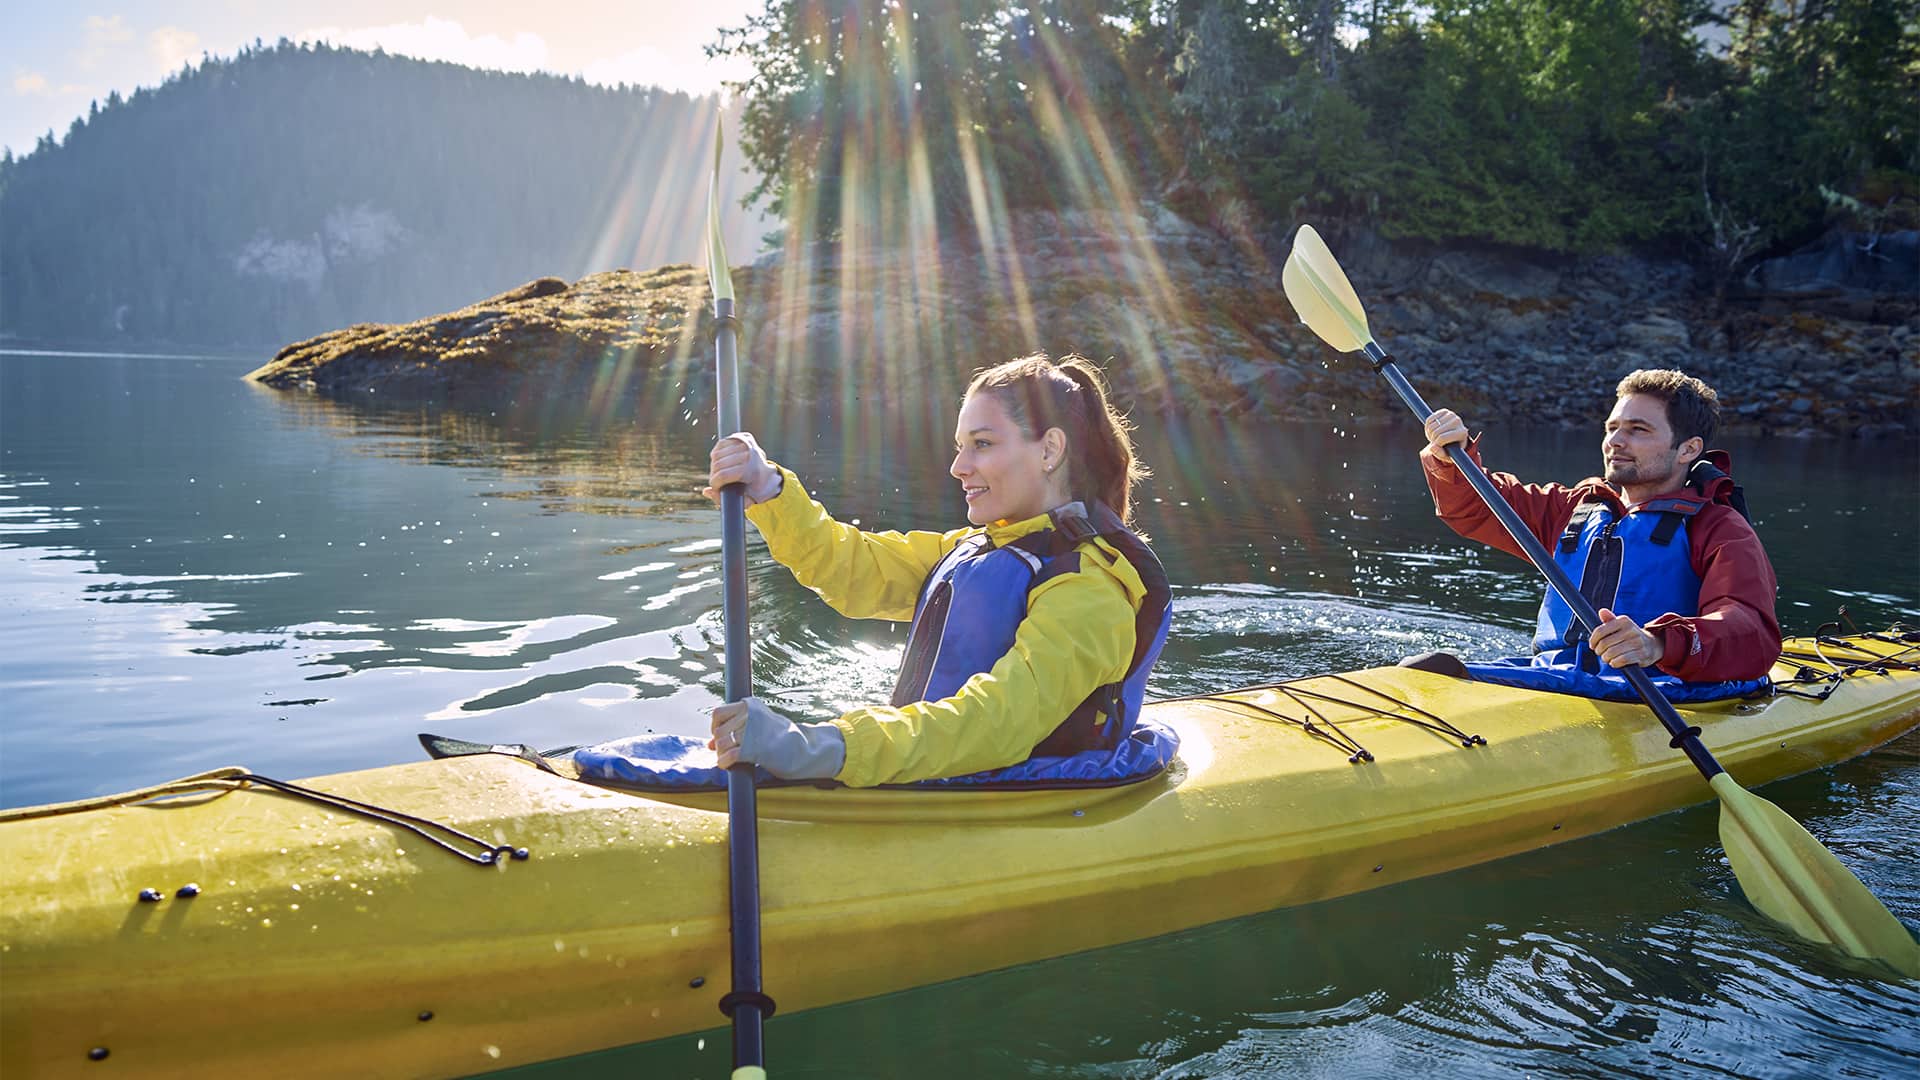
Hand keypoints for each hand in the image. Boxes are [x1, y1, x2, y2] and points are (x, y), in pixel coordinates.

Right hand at [703, 432, 782, 506]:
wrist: (769, 476)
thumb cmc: (755, 490)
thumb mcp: (743, 500)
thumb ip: (724, 500)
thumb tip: (706, 491)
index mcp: (750, 471)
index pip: (722, 475)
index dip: (715, 483)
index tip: (715, 486)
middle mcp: (749, 455)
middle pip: (717, 465)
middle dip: (714, 474)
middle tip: (718, 480)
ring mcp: (747, 444)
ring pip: (717, 454)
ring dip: (715, 464)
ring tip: (721, 471)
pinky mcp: (744, 437)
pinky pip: (721, 444)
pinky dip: (718, 453)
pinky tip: (722, 460)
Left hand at [708, 696, 845, 779]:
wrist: (804, 749)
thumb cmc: (782, 737)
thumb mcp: (760, 726)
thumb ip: (735, 729)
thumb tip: (709, 744)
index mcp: (750, 705)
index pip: (718, 713)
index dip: (715, 727)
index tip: (721, 735)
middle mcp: (749, 715)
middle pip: (718, 731)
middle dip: (719, 743)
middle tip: (728, 750)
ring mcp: (750, 731)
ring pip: (721, 744)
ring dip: (722, 754)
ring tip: (731, 758)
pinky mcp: (752, 749)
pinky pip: (727, 756)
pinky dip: (724, 763)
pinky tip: (729, 765)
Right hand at [1423, 409, 1469, 460]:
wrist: (1454, 437)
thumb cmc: (1451, 448)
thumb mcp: (1447, 455)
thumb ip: (1440, 453)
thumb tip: (1432, 447)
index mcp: (1462, 433)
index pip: (1442, 438)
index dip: (1436, 444)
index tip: (1436, 447)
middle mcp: (1458, 421)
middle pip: (1436, 432)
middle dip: (1432, 439)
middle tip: (1435, 441)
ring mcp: (1451, 415)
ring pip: (1431, 426)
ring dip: (1429, 433)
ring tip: (1434, 436)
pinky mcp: (1444, 411)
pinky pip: (1429, 419)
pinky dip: (1427, 426)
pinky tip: (1432, 430)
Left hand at [1588, 608, 1663, 669]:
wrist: (1652, 645)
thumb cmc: (1630, 636)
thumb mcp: (1621, 626)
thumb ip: (1610, 619)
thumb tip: (1602, 611)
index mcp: (1623, 621)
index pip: (1600, 631)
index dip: (1593, 640)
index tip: (1592, 645)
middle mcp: (1631, 630)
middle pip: (1604, 644)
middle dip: (1599, 651)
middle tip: (1601, 653)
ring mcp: (1637, 642)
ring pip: (1611, 653)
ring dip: (1606, 658)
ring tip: (1607, 658)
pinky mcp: (1641, 654)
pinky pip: (1621, 660)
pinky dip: (1614, 663)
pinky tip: (1615, 662)